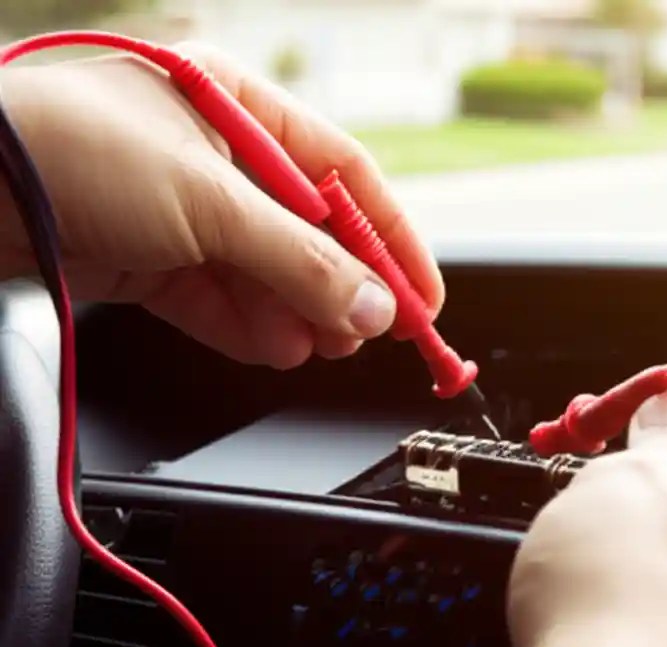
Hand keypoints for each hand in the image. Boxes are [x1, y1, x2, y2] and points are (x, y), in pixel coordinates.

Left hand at [0, 44, 441, 367]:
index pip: (342, 172)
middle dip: (341, 285)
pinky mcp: (141, 255)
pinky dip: (247, 325)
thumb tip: (375, 308)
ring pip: (261, 269)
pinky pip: (213, 296)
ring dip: (297, 312)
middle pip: (306, 228)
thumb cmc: (69, 152)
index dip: (390, 235)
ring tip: (325, 347)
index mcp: (238, 103)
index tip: (422, 292)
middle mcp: (211, 152)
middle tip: (374, 331)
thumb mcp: (210, 204)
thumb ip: (302, 263)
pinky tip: (278, 348)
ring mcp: (174, 206)